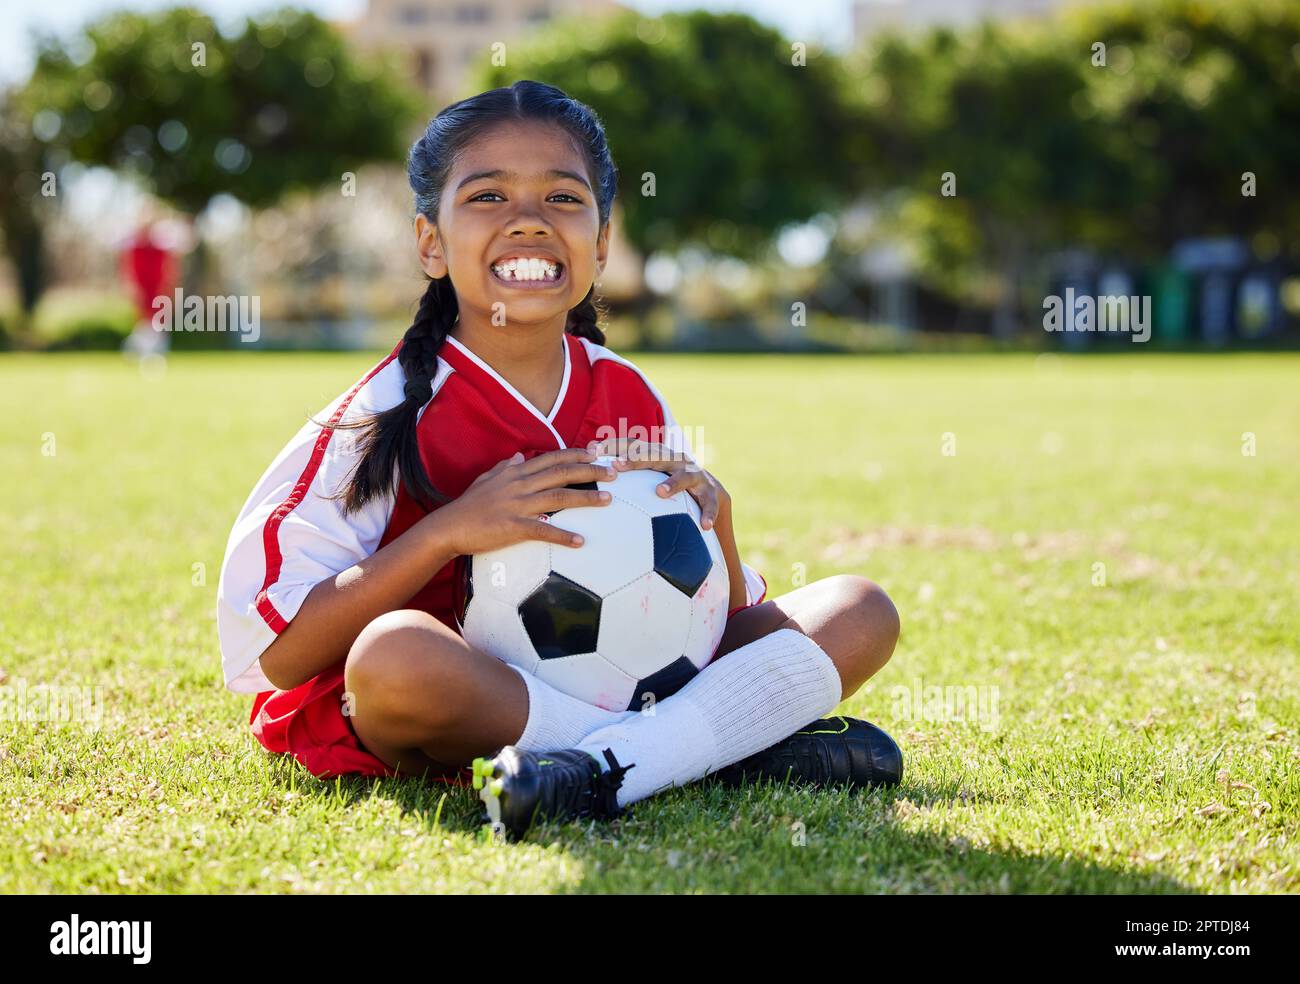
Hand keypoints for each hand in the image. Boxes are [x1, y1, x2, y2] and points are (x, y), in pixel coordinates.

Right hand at [438, 447, 615, 555]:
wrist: (449, 526)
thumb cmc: (468, 505)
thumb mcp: (486, 479)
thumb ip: (506, 467)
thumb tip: (521, 457)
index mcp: (516, 473)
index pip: (552, 458)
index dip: (576, 454)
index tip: (597, 452)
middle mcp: (520, 485)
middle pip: (561, 473)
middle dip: (590, 471)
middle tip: (613, 472)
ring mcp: (518, 505)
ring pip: (559, 498)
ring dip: (586, 498)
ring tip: (608, 500)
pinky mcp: (513, 527)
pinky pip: (543, 531)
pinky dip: (563, 535)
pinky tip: (580, 541)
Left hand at [586, 437, 730, 530]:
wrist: (712, 494)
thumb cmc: (671, 489)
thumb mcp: (649, 482)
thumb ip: (625, 481)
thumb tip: (585, 483)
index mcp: (658, 457)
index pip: (633, 445)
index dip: (614, 445)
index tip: (593, 450)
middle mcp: (676, 461)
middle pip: (656, 455)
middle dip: (637, 459)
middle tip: (618, 466)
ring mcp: (696, 476)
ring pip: (684, 476)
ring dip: (673, 483)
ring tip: (660, 493)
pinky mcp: (713, 493)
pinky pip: (710, 504)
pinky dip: (708, 513)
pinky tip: (704, 525)